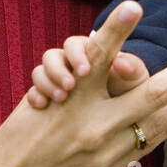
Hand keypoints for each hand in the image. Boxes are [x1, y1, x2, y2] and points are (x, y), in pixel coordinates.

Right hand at [26, 33, 148, 106]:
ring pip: (41, 72)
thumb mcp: (133, 83)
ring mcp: (56, 80)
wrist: (118, 121)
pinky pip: (33, 92)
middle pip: (53, 56)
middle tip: (71, 86)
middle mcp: (71, 64)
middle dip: (58, 69)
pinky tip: (42, 105)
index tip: (85, 71)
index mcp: (92, 54)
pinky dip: (35, 96)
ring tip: (61, 97)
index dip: (78, 55)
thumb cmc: (129, 94)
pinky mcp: (46, 97)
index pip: (78, 45)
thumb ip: (131, 70)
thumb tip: (122, 62)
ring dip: (47, 82)